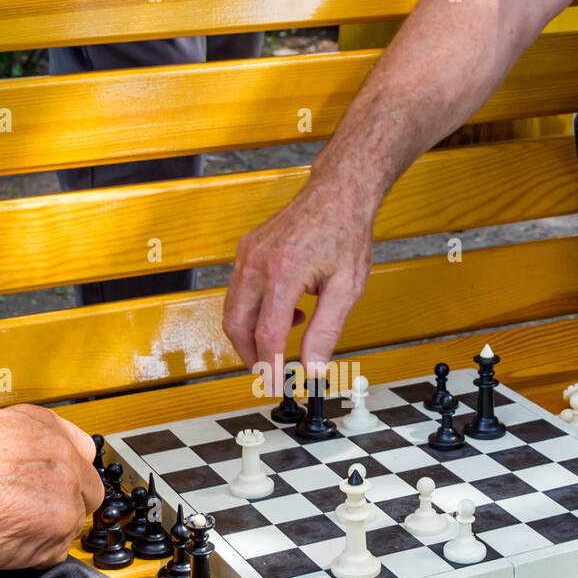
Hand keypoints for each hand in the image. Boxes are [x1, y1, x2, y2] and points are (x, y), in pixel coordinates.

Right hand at [0, 405, 103, 569]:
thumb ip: (32, 442)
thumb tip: (39, 460)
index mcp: (53, 434)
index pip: (85, 455)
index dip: (69, 472)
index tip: (56, 483)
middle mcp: (66, 467)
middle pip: (87, 493)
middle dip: (65, 502)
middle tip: (32, 508)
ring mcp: (63, 506)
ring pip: (71, 525)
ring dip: (48, 529)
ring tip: (10, 524)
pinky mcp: (52, 543)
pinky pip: (55, 554)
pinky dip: (35, 553)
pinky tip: (7, 540)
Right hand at [222, 181, 374, 380]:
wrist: (338, 192)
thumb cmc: (346, 231)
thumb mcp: (346, 288)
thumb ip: (326, 330)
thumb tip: (313, 366)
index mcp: (283, 271)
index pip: (267, 334)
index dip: (270, 366)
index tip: (276, 385)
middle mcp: (258, 262)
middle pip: (237, 325)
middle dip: (250, 355)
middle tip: (271, 371)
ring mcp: (248, 254)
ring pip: (232, 310)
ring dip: (250, 334)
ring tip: (283, 340)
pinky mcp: (246, 250)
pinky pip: (238, 292)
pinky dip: (253, 312)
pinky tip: (284, 311)